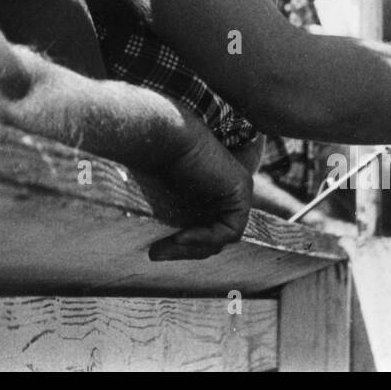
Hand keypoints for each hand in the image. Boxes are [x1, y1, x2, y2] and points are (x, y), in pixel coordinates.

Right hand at [148, 120, 252, 261]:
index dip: (183, 246)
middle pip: (213, 237)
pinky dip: (205, 239)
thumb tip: (156, 255)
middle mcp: (227, 188)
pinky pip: (229, 231)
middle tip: (155, 254)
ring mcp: (238, 189)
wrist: (159, 134)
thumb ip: (170, 220)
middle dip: (185, 250)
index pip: (204, 231)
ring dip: (191, 248)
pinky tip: (180, 237)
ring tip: (160, 250)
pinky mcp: (241, 191)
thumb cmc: (149, 159)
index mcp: (207, 189)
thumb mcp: (160, 199)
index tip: (154, 250)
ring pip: (221, 238)